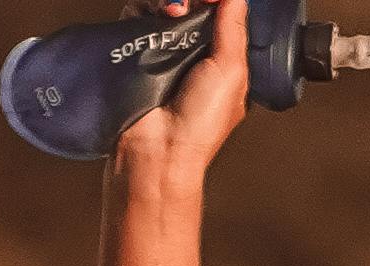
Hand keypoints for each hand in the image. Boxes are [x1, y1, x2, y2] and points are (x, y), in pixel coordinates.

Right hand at [119, 0, 247, 174]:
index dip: (217, 3)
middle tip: (194, 2)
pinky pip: (137, 17)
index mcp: (221, 63)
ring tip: (174, 9)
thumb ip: (234, 31)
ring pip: (163, 8)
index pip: (221, 18)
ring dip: (169, 0)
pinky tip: (156, 13)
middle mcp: (192, 55)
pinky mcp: (135, 50)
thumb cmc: (200, 123)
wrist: (159, 148)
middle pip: (191, 8)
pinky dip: (143, 8)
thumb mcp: (230, 72)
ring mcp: (163, 51)